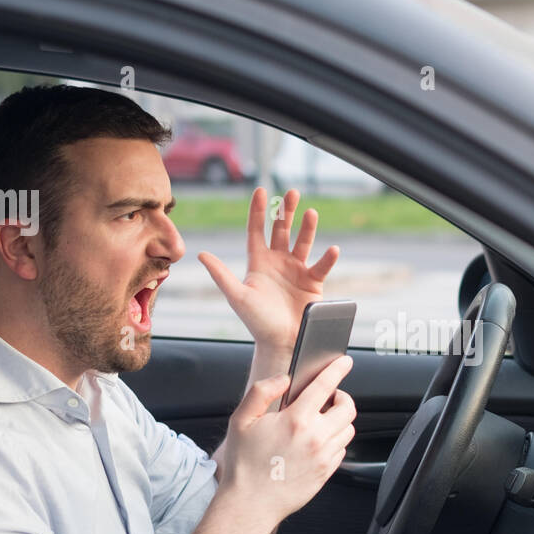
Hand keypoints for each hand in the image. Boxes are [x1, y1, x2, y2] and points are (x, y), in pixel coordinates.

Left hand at [198, 187, 340, 350]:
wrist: (280, 342)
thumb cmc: (256, 322)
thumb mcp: (237, 296)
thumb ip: (221, 274)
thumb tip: (200, 254)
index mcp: (258, 262)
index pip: (257, 231)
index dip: (258, 211)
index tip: (261, 190)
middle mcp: (277, 262)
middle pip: (281, 230)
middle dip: (286, 211)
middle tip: (292, 192)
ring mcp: (296, 270)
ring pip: (302, 242)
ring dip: (307, 228)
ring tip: (311, 212)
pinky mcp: (312, 282)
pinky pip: (321, 265)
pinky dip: (327, 258)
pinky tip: (332, 249)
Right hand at [217, 354, 356, 522]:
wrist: (250, 503)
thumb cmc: (243, 463)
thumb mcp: (241, 420)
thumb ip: (262, 392)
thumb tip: (284, 379)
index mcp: (295, 420)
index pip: (326, 385)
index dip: (337, 369)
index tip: (344, 362)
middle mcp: (315, 437)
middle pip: (347, 408)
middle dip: (342, 397)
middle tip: (330, 398)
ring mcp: (324, 456)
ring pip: (348, 429)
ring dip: (340, 420)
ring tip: (322, 420)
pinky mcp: (326, 472)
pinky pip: (342, 449)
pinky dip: (336, 440)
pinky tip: (317, 441)